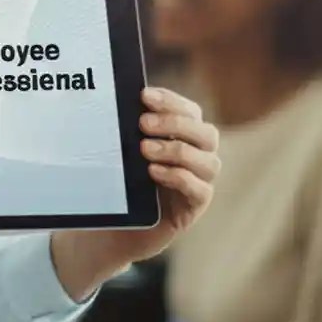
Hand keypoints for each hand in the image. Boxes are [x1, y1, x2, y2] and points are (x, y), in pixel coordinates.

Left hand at [52, 87, 219, 299]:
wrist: (112, 226)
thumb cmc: (119, 182)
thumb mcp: (122, 152)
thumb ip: (129, 129)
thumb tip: (119, 99)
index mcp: (183, 136)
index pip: (189, 111)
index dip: (171, 101)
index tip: (144, 95)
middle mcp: (198, 157)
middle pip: (206, 133)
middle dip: (175, 124)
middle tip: (143, 123)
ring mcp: (199, 182)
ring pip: (208, 161)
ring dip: (176, 151)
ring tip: (144, 149)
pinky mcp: (193, 206)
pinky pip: (199, 190)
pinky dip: (178, 177)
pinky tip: (154, 173)